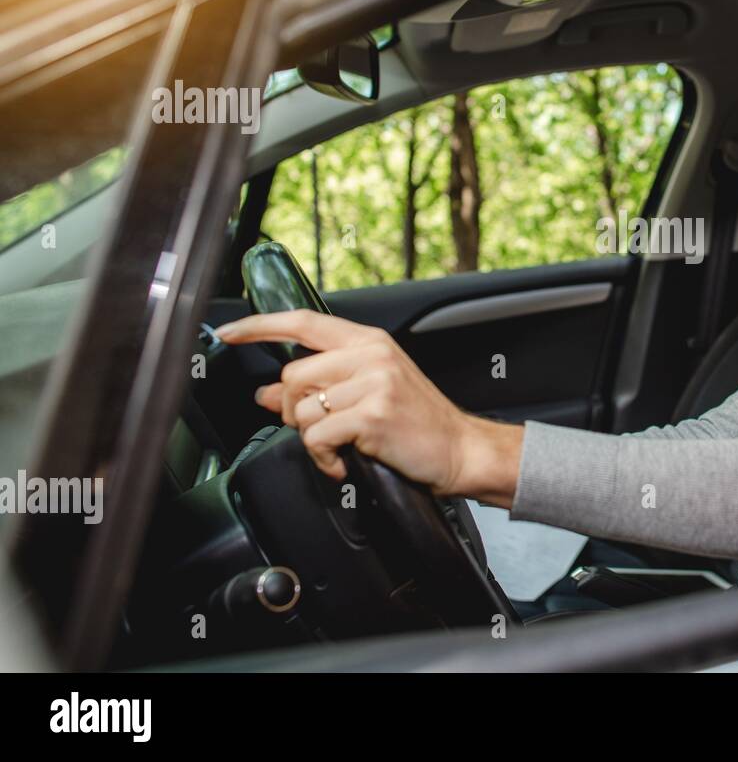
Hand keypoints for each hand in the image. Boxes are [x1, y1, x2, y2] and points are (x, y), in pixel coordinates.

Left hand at [213, 310, 520, 506]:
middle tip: (318, 430)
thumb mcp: (369, 394)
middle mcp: (371, 354)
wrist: (459, 449)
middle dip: (294, 410)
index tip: (229, 332)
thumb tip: (268, 395)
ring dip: (312, 439)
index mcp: (369, 342)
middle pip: (294, 375)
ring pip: (304, 409)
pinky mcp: (373, 414)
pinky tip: (343, 463)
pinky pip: (318, 437)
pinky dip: (323, 459)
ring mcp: (374, 382)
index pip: (303, 322)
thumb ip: (320, 388)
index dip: (260, 325)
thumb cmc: (417, 423)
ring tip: (337, 449)